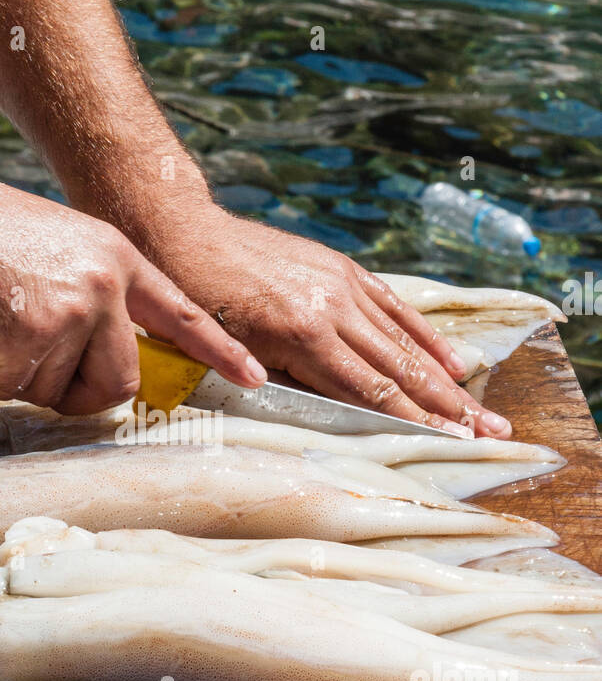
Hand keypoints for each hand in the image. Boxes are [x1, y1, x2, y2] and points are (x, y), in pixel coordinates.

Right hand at [0, 161, 265, 413]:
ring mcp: (76, 308)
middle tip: (25, 367)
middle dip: (71, 394)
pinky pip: (8, 389)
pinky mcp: (35, 331)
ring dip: (10, 375)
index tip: (255, 378)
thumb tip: (84, 360)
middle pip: (119, 383)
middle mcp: (108, 283)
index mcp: (117, 260)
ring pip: (55, 392)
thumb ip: (85, 297)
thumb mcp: (55, 250)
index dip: (219, 350)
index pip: (182, 313)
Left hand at [139, 202, 511, 437]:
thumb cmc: (197, 305)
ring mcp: (342, 286)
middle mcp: (332, 310)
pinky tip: (452, 361)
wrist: (188, 236)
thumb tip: (322, 420)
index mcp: (303, 337)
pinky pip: (393, 308)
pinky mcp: (342, 270)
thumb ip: (280, 384)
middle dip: (449, 407)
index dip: (416, 422)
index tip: (452, 444)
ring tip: (482, 408)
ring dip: (447, 380)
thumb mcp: (227, 352)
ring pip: (404, 343)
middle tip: (491, 432)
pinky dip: (424, 336)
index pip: (372, 391)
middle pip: (401, 370)